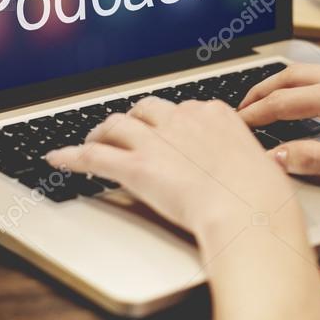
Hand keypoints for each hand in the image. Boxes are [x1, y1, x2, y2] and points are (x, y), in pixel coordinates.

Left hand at [45, 97, 300, 240]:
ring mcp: (157, 141)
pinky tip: (58, 159)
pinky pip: (94, 155)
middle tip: (125, 132)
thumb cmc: (261, 196)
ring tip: (93, 140)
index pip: (182, 108)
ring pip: (116, 125)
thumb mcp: (259, 164)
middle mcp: (182, 119)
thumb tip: (247, 169)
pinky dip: (71, 156)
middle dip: (133, 119)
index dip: (167, 121)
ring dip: (101, 132)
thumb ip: (241, 158)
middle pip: (145, 109)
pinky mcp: (136, 166)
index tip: (163, 130)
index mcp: (214, 114)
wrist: (248, 211)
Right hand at [239, 63, 319, 184]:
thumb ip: (316, 160)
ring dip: (284, 83)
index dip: (256, 115)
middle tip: (241, 108)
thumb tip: (277, 156)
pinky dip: (307, 82)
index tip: (236, 126)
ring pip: (311, 71)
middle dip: (261, 90)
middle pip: (291, 76)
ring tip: (268, 99)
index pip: (284, 102)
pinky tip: (312, 96)